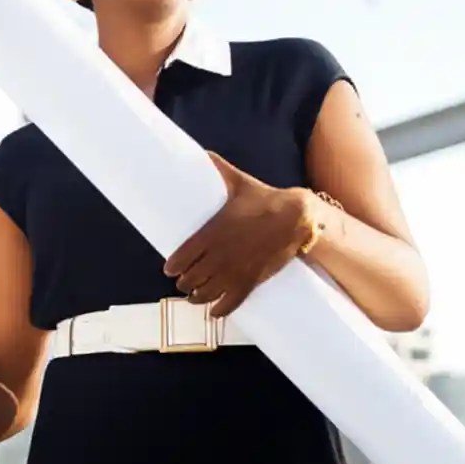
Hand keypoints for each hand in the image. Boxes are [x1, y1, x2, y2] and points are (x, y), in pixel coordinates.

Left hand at [164, 152, 316, 316]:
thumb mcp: (239, 182)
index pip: (182, 257)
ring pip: (206, 293)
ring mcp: (235, 270)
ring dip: (197, 297)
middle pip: (191, 279)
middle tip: (183, 282)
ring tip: (194, 297)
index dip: (173, 266)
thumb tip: (205, 151)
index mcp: (212, 232)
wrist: (295, 217)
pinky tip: (215, 312)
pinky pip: (230, 303)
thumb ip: (220, 169)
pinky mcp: (251, 280)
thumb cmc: (265, 199)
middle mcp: (219, 255)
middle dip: (184, 282)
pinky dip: (220, 310)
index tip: (170, 269)